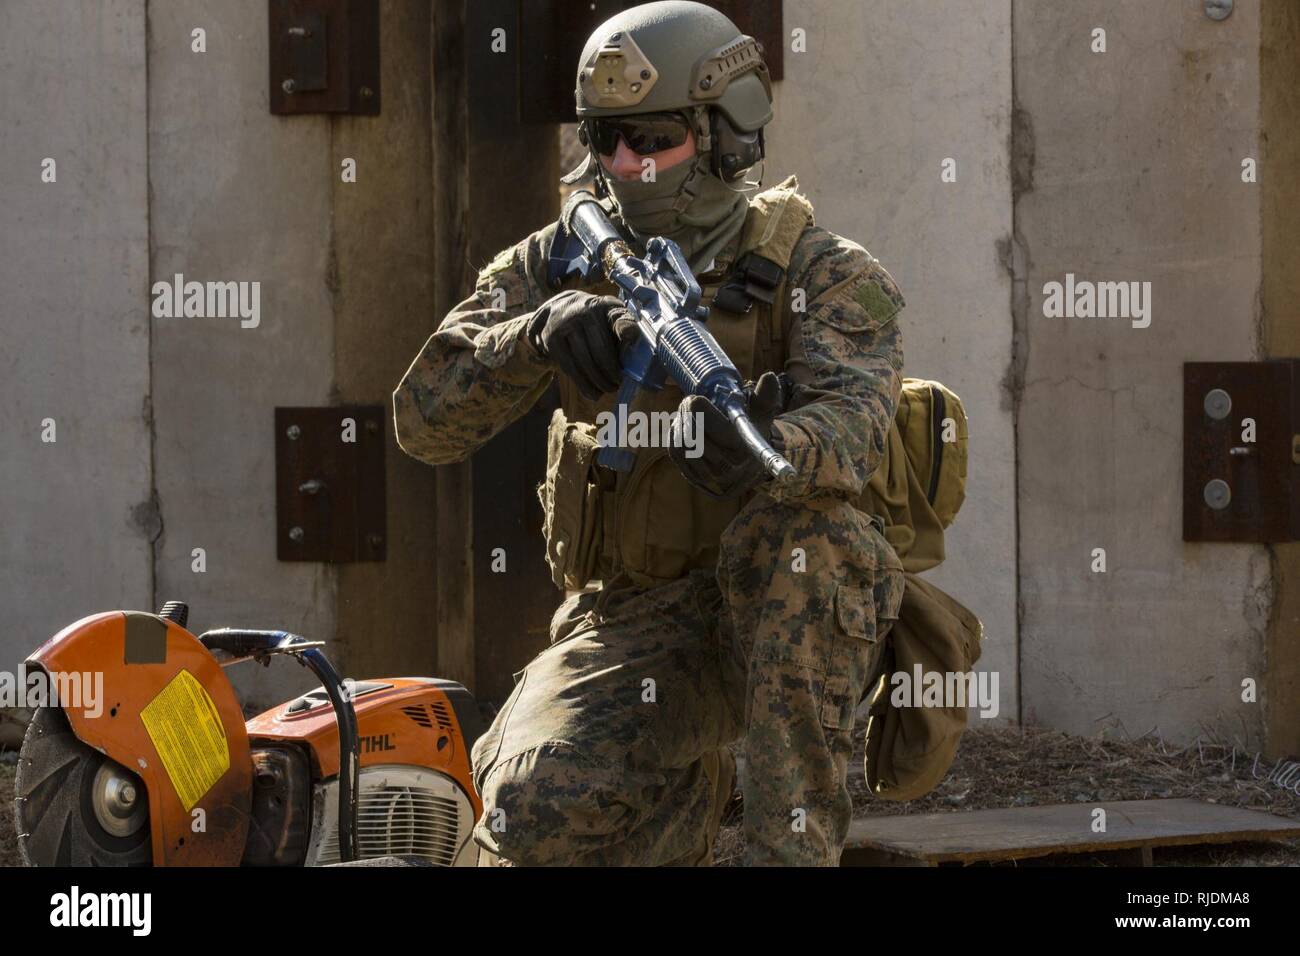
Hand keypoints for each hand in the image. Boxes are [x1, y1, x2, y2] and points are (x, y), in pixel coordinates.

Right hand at [527, 291, 635, 400]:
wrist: (560, 308)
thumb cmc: (595, 318)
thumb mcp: (611, 314)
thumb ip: (624, 326)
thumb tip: (632, 341)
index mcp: (604, 306)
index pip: (618, 318)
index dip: (625, 329)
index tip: (630, 339)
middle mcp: (583, 312)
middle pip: (600, 350)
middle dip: (610, 372)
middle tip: (617, 385)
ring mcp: (565, 325)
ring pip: (583, 361)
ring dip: (597, 381)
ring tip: (606, 390)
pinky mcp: (552, 338)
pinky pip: (569, 366)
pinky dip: (582, 383)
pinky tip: (591, 392)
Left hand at [669, 371, 789, 497]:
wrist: (750, 467)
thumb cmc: (754, 432)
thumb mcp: (762, 415)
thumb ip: (766, 396)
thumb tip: (769, 377)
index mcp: (740, 446)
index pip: (702, 417)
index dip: (694, 405)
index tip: (694, 399)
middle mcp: (725, 466)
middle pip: (689, 430)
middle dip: (685, 412)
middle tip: (688, 403)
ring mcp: (709, 476)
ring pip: (680, 442)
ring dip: (679, 424)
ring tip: (686, 415)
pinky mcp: (695, 478)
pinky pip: (674, 452)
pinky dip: (674, 436)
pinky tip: (682, 428)